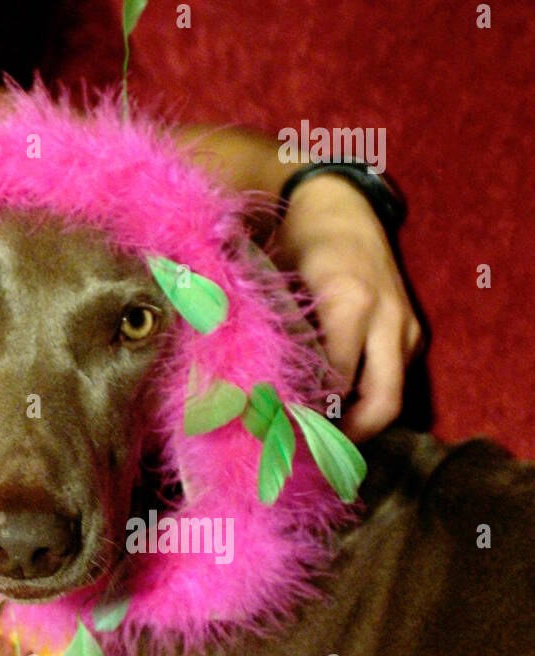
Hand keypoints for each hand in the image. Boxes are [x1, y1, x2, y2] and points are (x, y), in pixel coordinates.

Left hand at [273, 175, 423, 440]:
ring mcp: (406, 325)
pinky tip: (332, 410)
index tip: (276, 434)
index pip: (334, 383)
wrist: (336, 202)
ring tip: (314, 439)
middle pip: (380, 404)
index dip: (307, 415)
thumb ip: (268, 331)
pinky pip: (394, 377)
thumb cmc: (293, 240)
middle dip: (346, 437)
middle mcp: (387, 319)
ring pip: (391, 396)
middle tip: (306, 454)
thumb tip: (242, 390)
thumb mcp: (271, 280)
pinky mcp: (413, 330)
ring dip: (357, 423)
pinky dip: (366, 398)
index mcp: (350, 303)